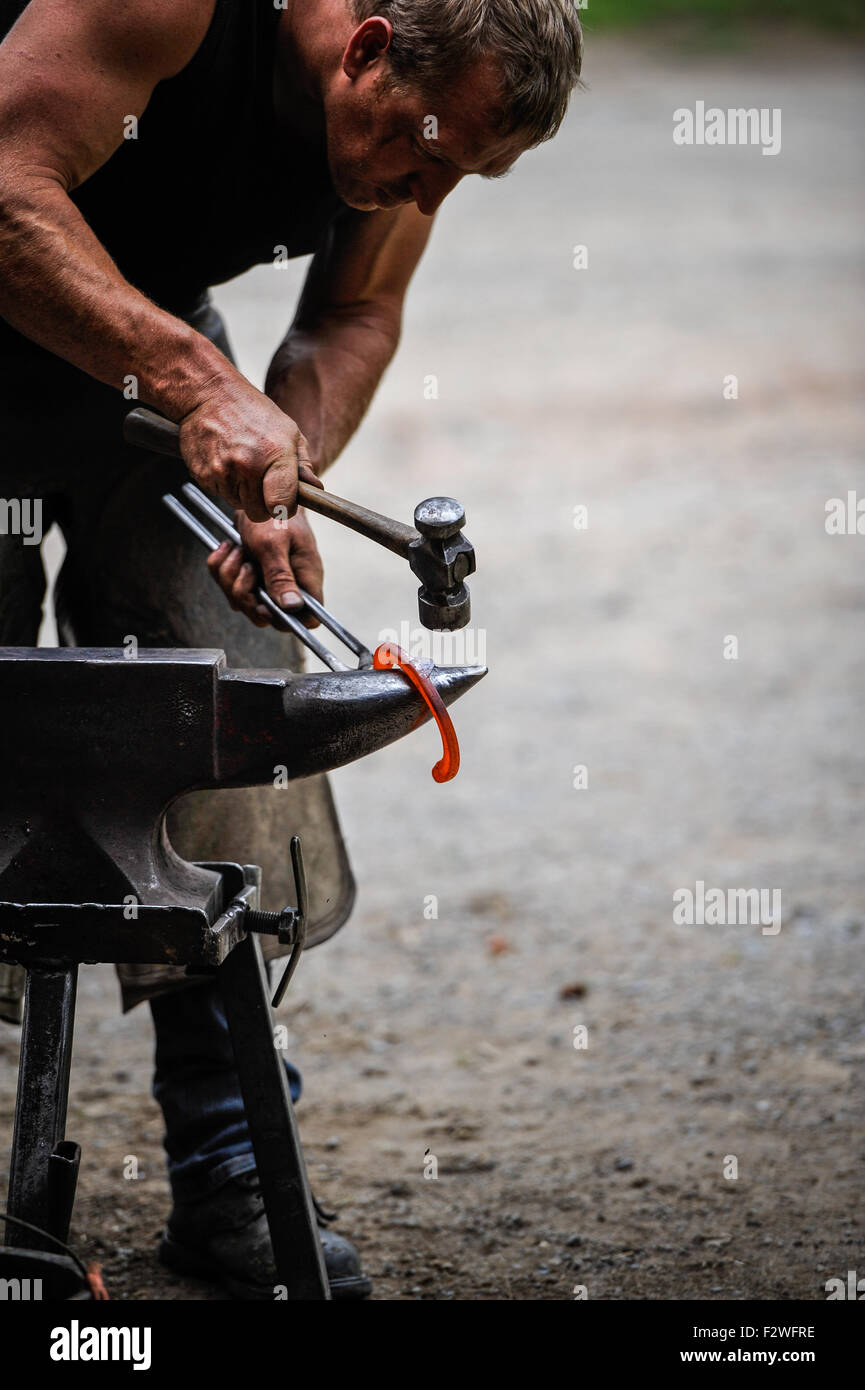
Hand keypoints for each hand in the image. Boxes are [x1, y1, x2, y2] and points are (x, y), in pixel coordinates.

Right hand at [178, 377, 321, 523]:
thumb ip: (303, 464)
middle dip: (263, 503)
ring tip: (242, 464)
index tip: (284, 502)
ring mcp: (222, 471)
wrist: (208, 394)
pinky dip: (224, 484)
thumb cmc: (251, 411)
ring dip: (242, 493)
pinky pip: (219, 494)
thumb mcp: (288, 431)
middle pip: (258, 513)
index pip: (281, 505)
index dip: (285, 508)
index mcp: (274, 454)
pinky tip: (226, 462)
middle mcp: (247, 466)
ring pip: (238, 505)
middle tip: (262, 482)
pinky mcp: (203, 475)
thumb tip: (315, 489)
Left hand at [206, 511, 323, 630]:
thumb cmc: (275, 515)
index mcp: (306, 580)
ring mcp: (268, 582)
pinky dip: (221, 568)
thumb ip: (281, 577)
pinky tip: (228, 548)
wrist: (259, 496)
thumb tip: (292, 607)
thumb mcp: (274, 544)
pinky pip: (229, 587)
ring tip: (237, 550)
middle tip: (245, 566)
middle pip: (267, 616)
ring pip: (243, 602)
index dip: (288, 621)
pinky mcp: (250, 576)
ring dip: (230, 577)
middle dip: (245, 594)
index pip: (309, 619)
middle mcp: (289, 586)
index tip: (266, 606)